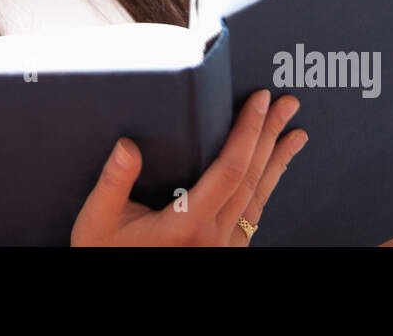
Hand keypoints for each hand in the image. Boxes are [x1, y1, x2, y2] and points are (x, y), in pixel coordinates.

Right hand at [70, 89, 306, 245]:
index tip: (258, 102)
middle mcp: (211, 239)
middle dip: (269, 136)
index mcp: (185, 226)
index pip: (228, 170)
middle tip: (287, 104)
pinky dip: (266, 189)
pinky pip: (252, 217)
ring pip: (258, 199)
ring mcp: (222, 250)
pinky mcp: (223, 254)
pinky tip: (272, 172)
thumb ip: (114, 182)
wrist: (112, 289)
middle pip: (250, 179)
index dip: (246, 132)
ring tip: (294, 134)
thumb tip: (127, 146)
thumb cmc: (103, 252)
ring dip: (277, 162)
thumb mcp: (98, 218)